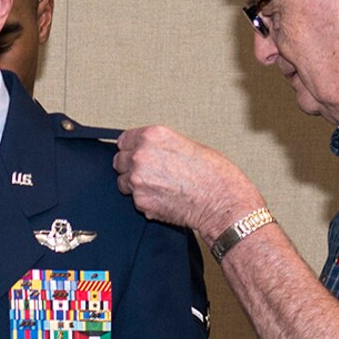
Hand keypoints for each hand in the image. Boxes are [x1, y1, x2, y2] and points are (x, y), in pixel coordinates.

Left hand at [113, 126, 258, 240]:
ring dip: (135, 185)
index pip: (124, 140)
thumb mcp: (185, 144)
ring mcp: (138, 180)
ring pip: (123, 183)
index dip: (130, 148)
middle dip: (130, 167)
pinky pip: (135, 200)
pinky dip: (145, 201)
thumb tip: (149, 152)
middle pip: (119, 161)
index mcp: (152, 136)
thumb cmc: (212, 173)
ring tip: (158, 187)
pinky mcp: (140, 202)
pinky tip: (164, 199)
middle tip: (148, 173)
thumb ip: (160, 146)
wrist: (219, 201)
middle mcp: (140, 156)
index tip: (133, 154)